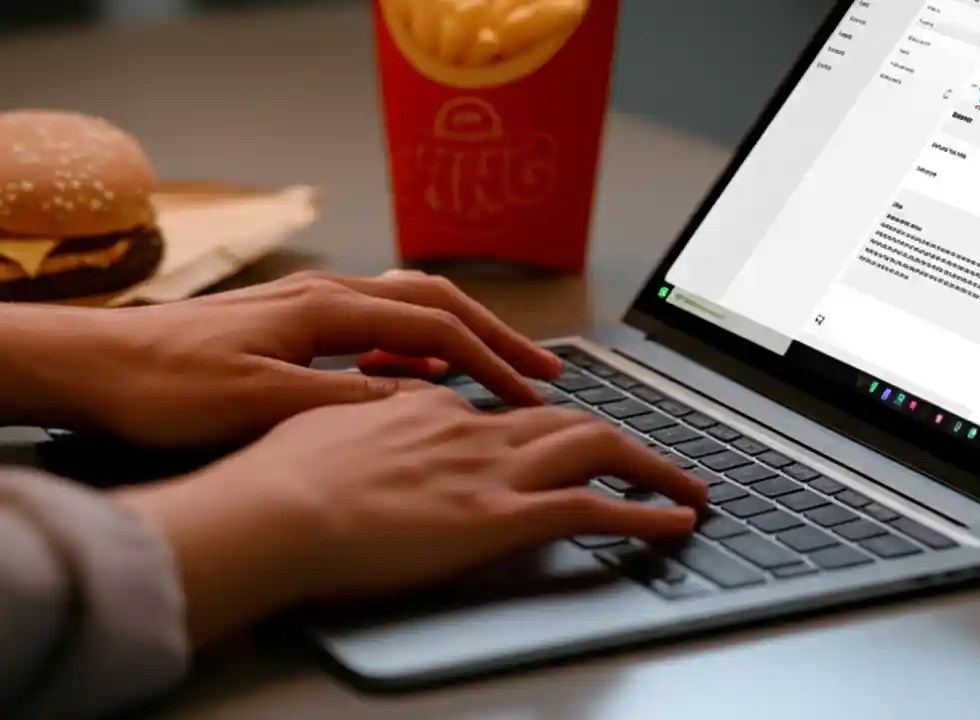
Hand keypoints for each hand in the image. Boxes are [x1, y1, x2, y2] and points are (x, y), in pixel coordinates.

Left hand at [0, 270, 560, 445]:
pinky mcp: (292, 322)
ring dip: (461, 337)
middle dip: (496, 335)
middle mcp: (326, 295)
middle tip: (544, 368)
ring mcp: (309, 304)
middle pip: (435, 302)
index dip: (490, 362)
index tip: (529, 396)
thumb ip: (347, 401)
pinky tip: (419, 377)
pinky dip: (415, 347)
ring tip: (499, 367)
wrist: (96, 365)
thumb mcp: (263, 404)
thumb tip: (421, 405)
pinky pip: (376, 324)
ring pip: (408, 308)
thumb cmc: (167, 386)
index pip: (435, 329)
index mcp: (327, 309)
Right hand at [117, 387, 706, 645]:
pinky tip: (675, 522)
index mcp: (428, 408)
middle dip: (619, 438)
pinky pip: (596, 509)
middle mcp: (473, 428)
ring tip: (688, 487)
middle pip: (567, 421)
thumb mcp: (317, 431)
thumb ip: (357, 424)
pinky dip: (645, 513)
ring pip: (598, 450)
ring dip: (652, 468)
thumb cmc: (274, 481)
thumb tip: (369, 425)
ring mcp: (491, 470)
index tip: (564, 439)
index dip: (544, 426)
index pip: (505, 412)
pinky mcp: (503, 517)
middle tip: (652, 456)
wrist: (269, 511)